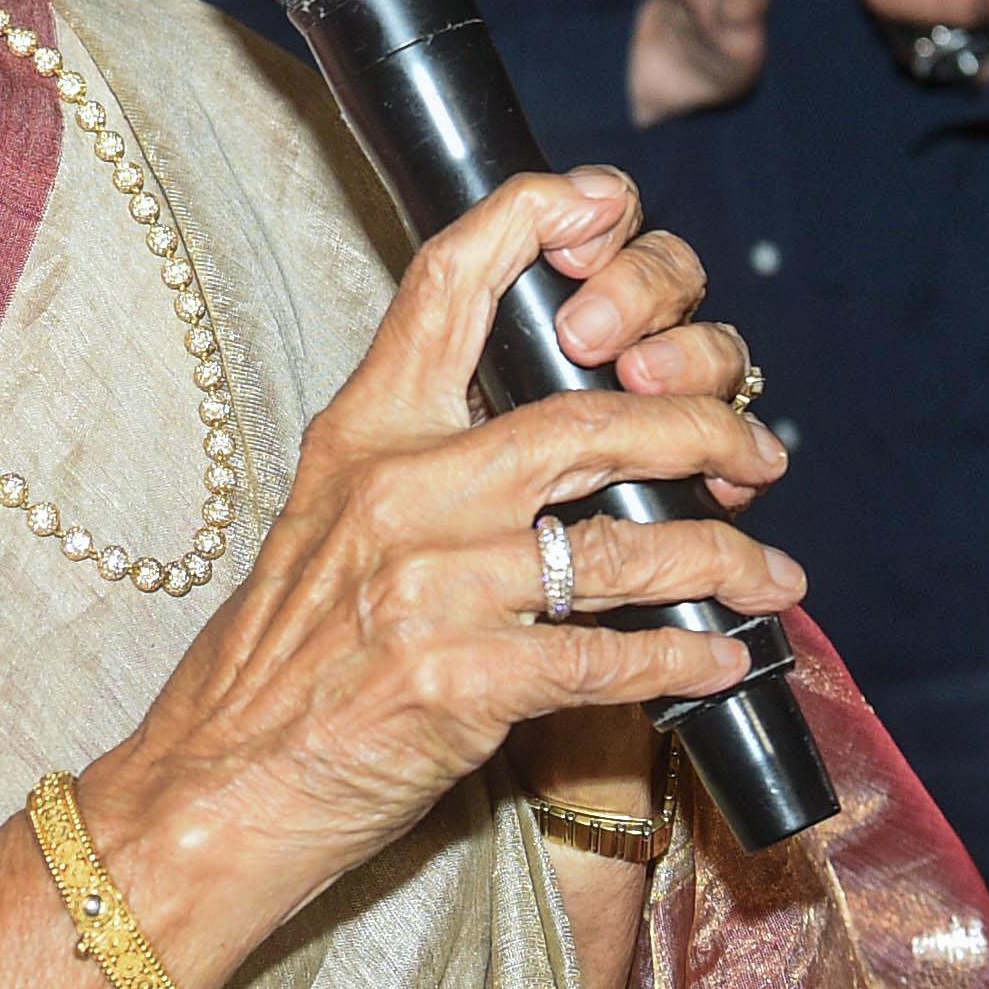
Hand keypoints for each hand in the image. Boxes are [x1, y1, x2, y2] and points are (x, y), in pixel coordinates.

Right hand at [83, 168, 796, 961]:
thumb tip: (554, 441)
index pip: (446, 285)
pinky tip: (722, 659)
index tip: (605, 202)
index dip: (531, 221)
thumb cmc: (283, 661)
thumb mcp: (328, 521)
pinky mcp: (455, 683)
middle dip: (700, 425)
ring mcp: (426, 586)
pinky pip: (604, 656)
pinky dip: (681, 658)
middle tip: (759, 451)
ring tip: (773, 576)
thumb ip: (423, 466)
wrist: (215, 785)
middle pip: (586, 418)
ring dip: (721, 559)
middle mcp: (396, 491)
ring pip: (620, 546)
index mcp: (363, 434)